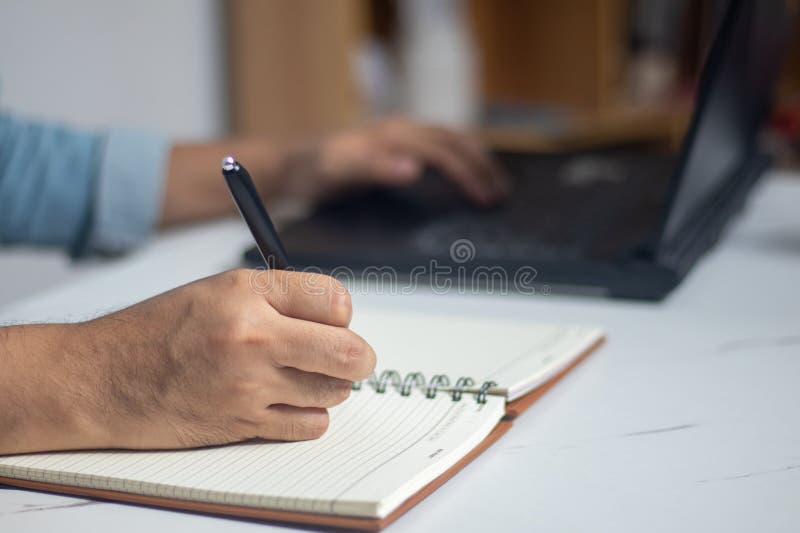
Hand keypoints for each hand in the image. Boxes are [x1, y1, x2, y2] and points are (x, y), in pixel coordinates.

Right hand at [75, 269, 374, 449]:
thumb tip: (336, 316)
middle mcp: (253, 336)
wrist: (102, 379)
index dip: (341, 313)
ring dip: (330, 386)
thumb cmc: (157, 331)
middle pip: (349, 351)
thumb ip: (278, 298)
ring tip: (304, 377)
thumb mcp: (218, 289)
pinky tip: (286, 402)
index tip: (332, 321)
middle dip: (358, 356)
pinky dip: (309, 416)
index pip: (336, 300)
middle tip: (349, 357)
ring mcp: (249, 384)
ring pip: (335, 391)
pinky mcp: (243, 423)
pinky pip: (311, 424)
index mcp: (247, 292)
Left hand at [284, 117, 510, 204]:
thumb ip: (375, 167)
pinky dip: (459, 157)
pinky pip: (437, 146)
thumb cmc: (314, 169)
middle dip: (481, 165)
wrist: (292, 164)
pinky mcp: (395, 147)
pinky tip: (465, 174)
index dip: (467, 174)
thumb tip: (414, 167)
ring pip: (449, 139)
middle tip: (501, 193)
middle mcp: (400, 130)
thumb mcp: (339, 171)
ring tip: (495, 182)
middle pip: (454, 141)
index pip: (443, 151)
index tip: (485, 197)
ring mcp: (399, 136)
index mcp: (393, 135)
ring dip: (475, 158)